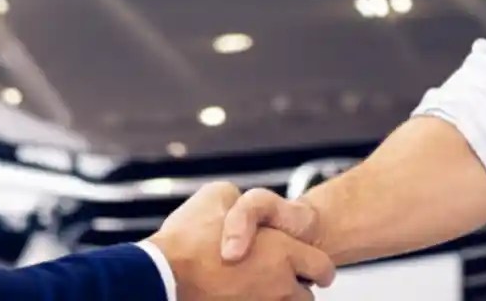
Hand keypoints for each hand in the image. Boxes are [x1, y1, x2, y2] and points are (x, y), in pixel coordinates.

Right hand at [148, 182, 334, 300]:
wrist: (161, 275)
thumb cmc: (189, 237)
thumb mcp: (217, 195)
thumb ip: (241, 200)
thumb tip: (240, 206)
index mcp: (283, 252)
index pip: (323, 267)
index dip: (319, 267)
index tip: (312, 269)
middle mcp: (279, 285)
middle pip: (307, 297)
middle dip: (296, 289)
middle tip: (279, 281)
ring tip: (258, 291)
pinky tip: (241, 296)